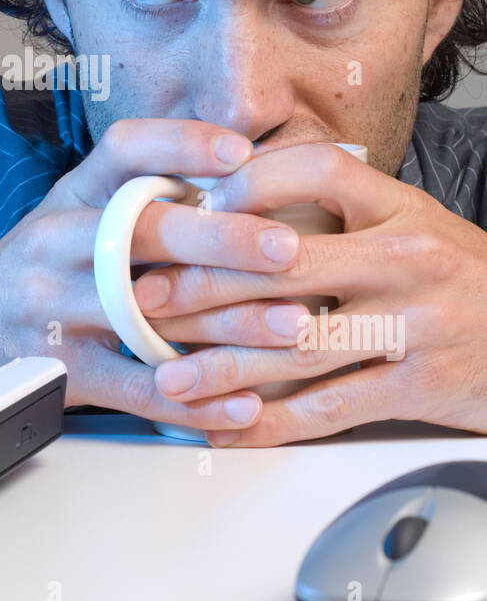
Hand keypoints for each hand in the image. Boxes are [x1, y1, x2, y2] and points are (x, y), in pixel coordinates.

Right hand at [0, 120, 313, 433]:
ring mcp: (51, 307)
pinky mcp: (56, 369)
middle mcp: (57, 241)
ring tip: (292, 328)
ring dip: (227, 325)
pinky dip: (191, 400)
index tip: (240, 151)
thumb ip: (144, 193)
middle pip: (141, 230)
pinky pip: (132, 387)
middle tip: (288, 248)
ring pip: (146, 312)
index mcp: (73, 194)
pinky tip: (242, 404)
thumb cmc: (42, 266)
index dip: (180, 143)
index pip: (123, 149)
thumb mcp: (77, 211)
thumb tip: (244, 171)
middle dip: (222, 238)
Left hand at [132, 142, 486, 445]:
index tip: (199, 208)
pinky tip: (229, 429)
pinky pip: (330, 408)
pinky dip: (271, 424)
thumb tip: (234, 210)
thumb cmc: (458, 280)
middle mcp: (409, 259)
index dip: (251, 184)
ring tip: (169, 378)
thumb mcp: (412, 224)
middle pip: (287, 266)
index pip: (318, 171)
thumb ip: (340, 214)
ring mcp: (417, 325)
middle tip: (144, 301)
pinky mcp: (419, 388)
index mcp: (402, 208)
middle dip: (204, 286)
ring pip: (298, 347)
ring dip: (223, 366)